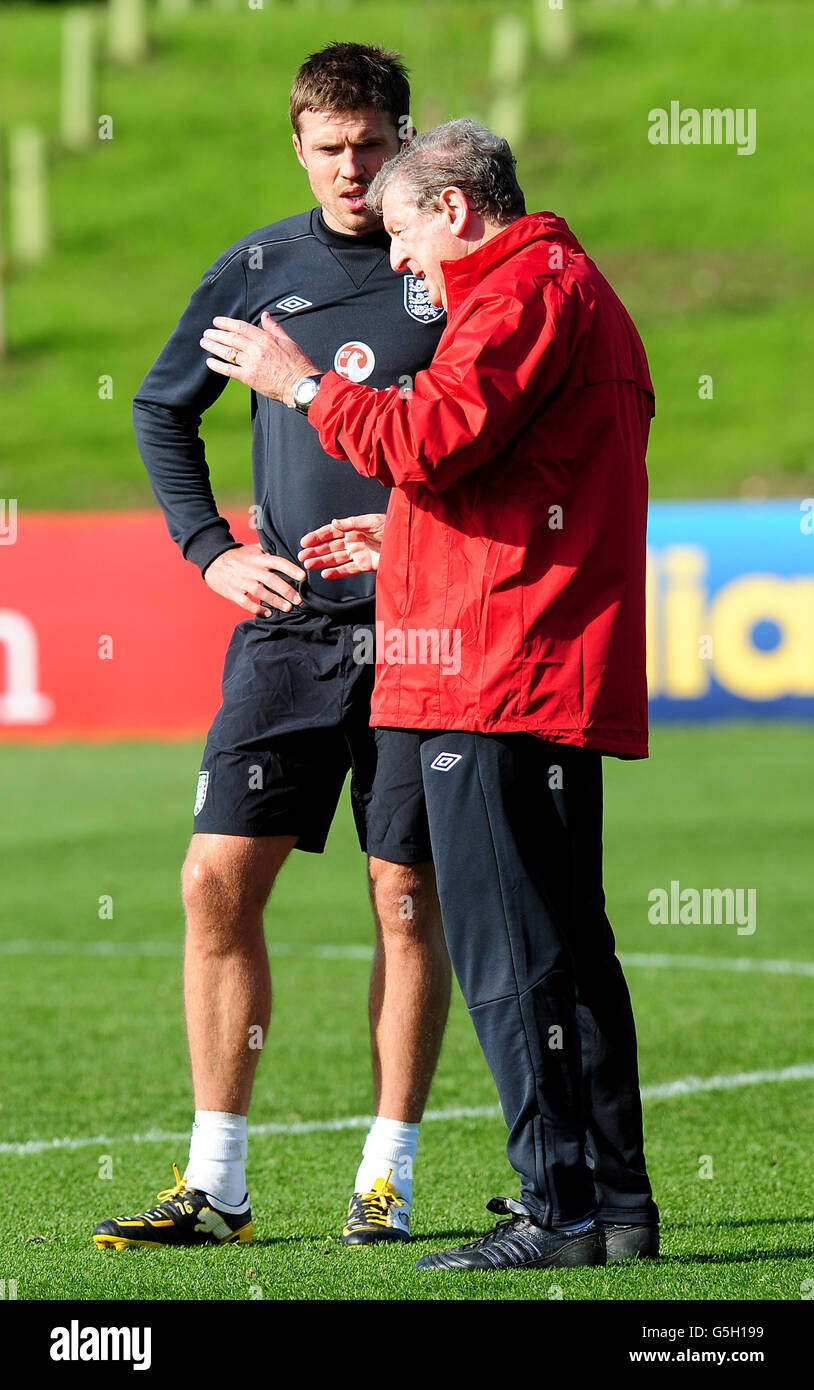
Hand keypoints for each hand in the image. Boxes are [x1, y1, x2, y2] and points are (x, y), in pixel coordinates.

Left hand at [200, 312, 315, 404]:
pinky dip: (218, 366)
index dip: (227, 323)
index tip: (217, 321)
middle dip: (217, 334)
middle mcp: (256, 350)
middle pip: (232, 339)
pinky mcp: (249, 378)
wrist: (300, 385)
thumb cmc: (297, 364)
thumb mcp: (288, 341)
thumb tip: (265, 315)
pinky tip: (209, 362)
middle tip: (206, 332)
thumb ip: (274, 328)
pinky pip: (229, 370)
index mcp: (266, 339)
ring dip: (214, 346)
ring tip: (204, 342)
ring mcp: (252, 364)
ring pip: (228, 352)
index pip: (241, 327)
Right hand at [205, 543, 305, 615]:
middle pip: (271, 579)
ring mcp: (241, 581)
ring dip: (275, 601)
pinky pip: (246, 603)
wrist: (213, 561)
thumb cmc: (237, 556)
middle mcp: (251, 570)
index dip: (290, 568)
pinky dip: (257, 609)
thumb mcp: (253, 549)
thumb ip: (269, 550)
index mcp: (258, 558)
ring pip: (260, 592)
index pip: (277, 562)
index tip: (302, 576)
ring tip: (288, 608)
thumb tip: (287, 549)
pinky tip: (268, 614)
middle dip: (286, 590)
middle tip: (298, 600)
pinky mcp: (232, 592)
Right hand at [298, 514, 385, 578]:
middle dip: (315, 551)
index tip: (304, 542)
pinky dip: (336, 573)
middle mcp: (354, 540)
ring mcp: (358, 553)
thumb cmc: (392, 527)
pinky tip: (324, 574)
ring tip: (308, 565)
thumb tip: (333, 523)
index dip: (317, 537)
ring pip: (336, 558)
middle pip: (330, 546)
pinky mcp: (365, 565)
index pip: (331, 532)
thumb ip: (352, 523)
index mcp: (354, 528)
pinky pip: (348, 570)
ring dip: (321, 562)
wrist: (408, 542)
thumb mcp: (373, 522)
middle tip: (301, 556)